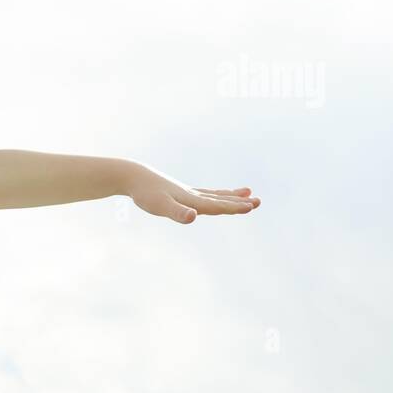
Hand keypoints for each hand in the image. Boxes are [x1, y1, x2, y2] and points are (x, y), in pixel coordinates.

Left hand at [125, 165, 260, 223]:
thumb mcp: (160, 206)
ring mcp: (187, 192)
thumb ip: (177, 212)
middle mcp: (192, 195)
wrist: (133, 176)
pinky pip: (202, 194)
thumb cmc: (145, 193)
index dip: (234, 207)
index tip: (252, 206)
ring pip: (214, 195)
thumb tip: (193, 217)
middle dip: (239, 202)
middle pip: (220, 199)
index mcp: (191, 200)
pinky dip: (213, 195)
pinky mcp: (179, 192)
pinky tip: (212, 197)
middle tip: (259, 202)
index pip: (217, 205)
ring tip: (248, 192)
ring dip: (230, 196)